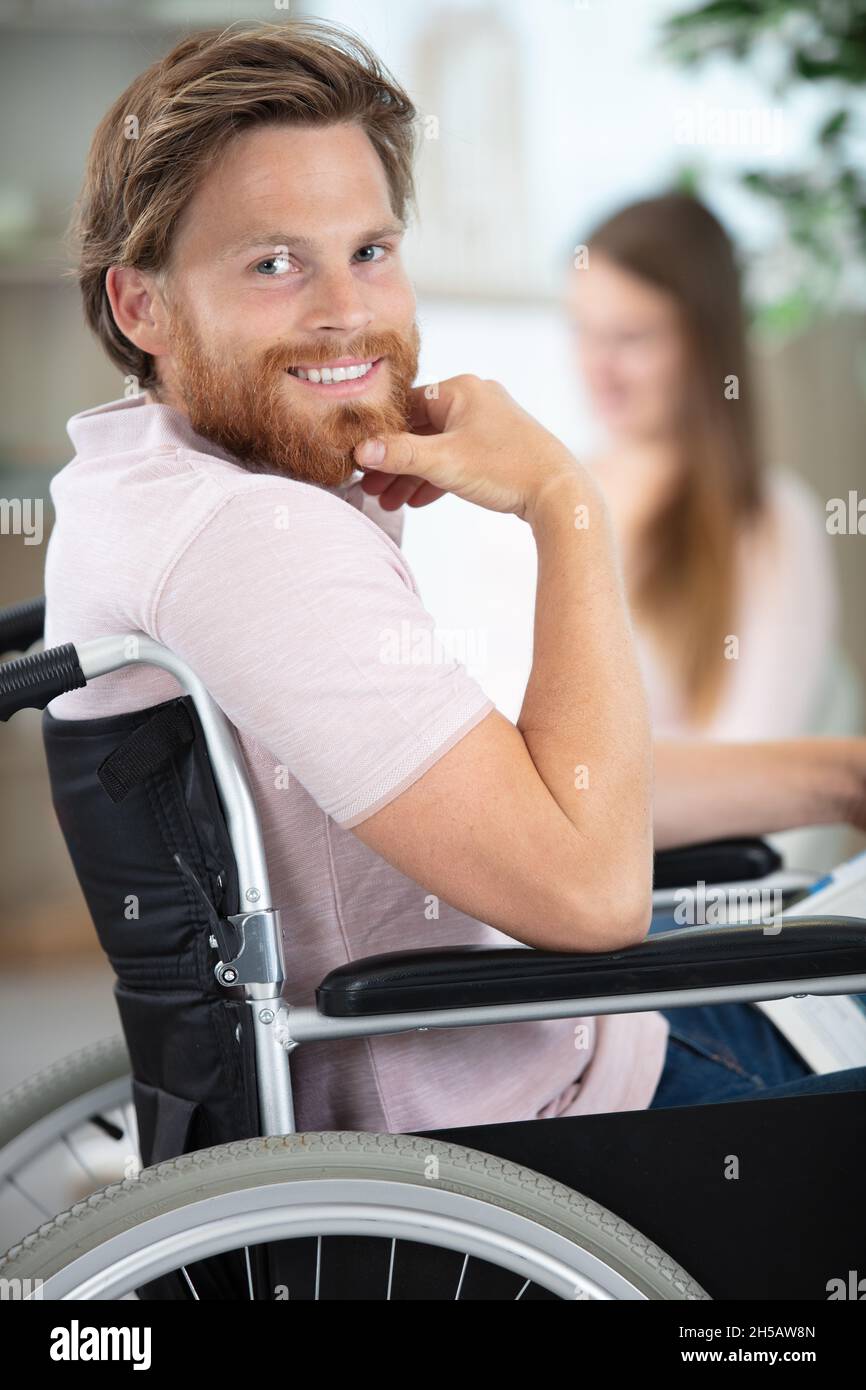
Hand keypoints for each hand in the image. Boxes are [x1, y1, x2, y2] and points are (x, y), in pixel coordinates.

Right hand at [353, 375, 585, 520]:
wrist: (559, 493)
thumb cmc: (504, 469)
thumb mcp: (444, 462)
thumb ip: (400, 455)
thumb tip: (360, 451)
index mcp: (461, 390)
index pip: (406, 407)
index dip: (381, 436)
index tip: (361, 463)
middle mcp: (475, 399)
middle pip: (420, 429)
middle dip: (395, 463)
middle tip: (371, 489)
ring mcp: (489, 423)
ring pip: (438, 447)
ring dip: (413, 475)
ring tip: (389, 502)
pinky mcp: (498, 447)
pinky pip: (458, 458)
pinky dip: (438, 478)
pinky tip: (417, 501)